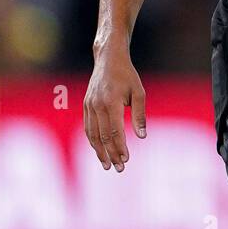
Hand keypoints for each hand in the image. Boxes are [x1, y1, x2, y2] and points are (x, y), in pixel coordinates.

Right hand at [83, 44, 146, 171]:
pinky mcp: (86, 105)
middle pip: (103, 136)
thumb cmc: (127, 76)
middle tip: (119, 168)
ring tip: (107, 165)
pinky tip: (99, 150)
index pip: (115, 131)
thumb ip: (140, 115)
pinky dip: (93, 141)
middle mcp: (97, 105)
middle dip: (111, 154)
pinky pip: (88, 127)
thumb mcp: (139, 93)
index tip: (126, 159)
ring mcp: (89, 105)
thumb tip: (141, 136)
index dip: (120, 147)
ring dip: (99, 151)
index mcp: (111, 102)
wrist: (108, 59)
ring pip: (92, 134)